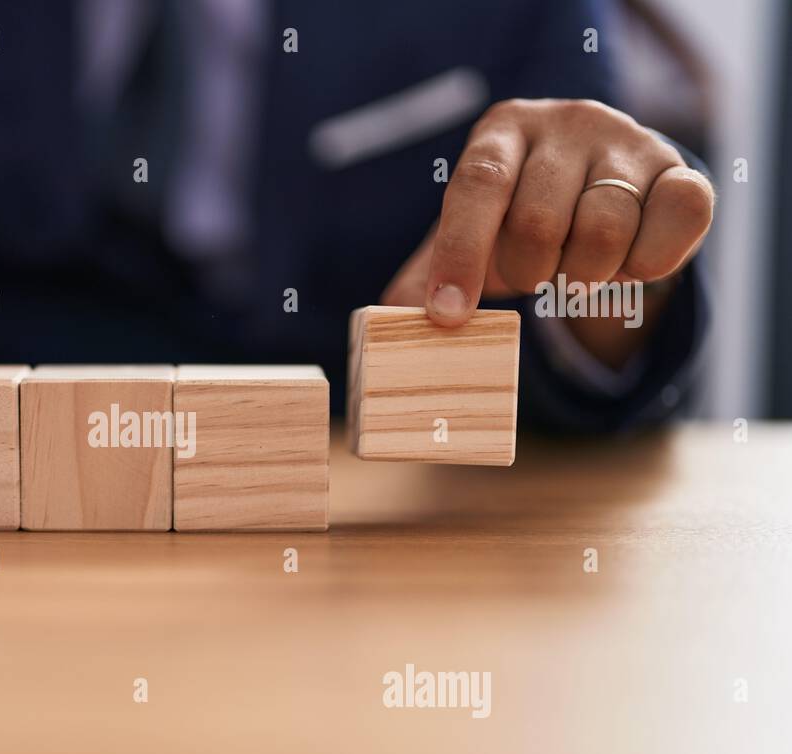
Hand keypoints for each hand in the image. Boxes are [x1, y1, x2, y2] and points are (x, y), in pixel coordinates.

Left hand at [382, 98, 713, 357]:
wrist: (600, 193)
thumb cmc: (517, 219)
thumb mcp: (469, 238)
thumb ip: (427, 276)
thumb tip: (384, 318)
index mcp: (501, 130)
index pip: (476, 186)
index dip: (460, 255)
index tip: (447, 315)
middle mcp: (568, 122)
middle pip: (538, 222)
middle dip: (528, 272)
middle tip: (532, 274)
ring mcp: (630, 141)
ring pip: (604, 232)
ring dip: (583, 275)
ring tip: (574, 265)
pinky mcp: (682, 171)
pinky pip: (674, 224)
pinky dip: (646, 266)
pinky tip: (625, 265)